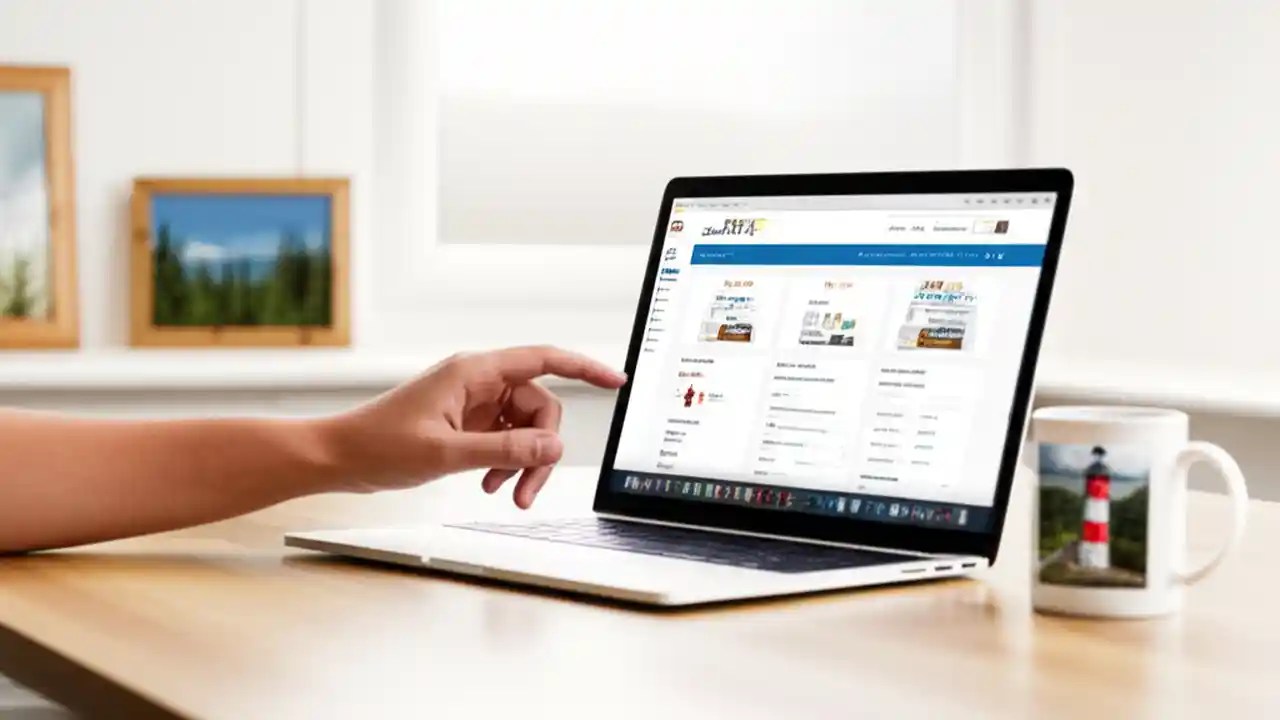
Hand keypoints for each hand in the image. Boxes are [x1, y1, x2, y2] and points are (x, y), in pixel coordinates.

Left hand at [325, 346, 625, 506]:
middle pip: (540, 406)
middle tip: (526, 490)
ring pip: (524, 427)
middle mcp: (478, 382)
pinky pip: (505, 439)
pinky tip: (489, 484)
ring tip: (504, 493)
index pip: (545, 360)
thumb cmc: (379, 445)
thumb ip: (504, 450)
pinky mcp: (466, 422)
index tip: (616, 380)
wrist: (339, 457)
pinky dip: (505, 463)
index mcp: (475, 372)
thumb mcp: (446, 454)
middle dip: (542, 448)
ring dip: (523, 461)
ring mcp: (473, 402)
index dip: (586, 367)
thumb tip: (552, 447)